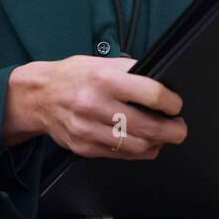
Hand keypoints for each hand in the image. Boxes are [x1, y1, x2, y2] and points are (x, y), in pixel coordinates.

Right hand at [5, 55, 187, 159]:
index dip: (171, 103)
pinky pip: (121, 155)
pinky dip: (137, 151)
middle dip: (172, 130)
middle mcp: (95, 105)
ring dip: (157, 144)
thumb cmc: (73, 76)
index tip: (176, 105)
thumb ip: (131, 72)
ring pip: (137, 146)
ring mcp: (89, 130)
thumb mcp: (101, 63)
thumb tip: (163, 83)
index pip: (151, 94)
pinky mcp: (84, 148)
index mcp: (103, 79)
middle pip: (148, 127)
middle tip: (180, 128)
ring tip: (162, 136)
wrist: (38, 96)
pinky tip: (142, 143)